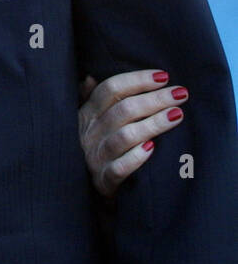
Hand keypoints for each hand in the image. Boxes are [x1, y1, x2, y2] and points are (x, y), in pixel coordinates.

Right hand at [79, 70, 186, 198]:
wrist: (83, 187)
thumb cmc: (96, 146)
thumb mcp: (89, 121)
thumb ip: (91, 99)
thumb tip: (91, 77)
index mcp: (87, 114)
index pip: (110, 89)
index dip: (137, 80)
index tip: (163, 76)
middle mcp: (90, 133)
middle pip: (123, 110)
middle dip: (155, 99)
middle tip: (180, 94)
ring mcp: (96, 156)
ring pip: (125, 136)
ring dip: (153, 124)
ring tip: (177, 115)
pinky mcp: (104, 179)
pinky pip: (119, 168)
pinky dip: (135, 158)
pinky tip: (153, 149)